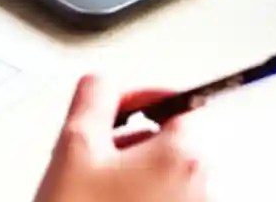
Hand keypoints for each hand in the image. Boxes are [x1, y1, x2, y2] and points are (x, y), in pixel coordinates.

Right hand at [33, 74, 207, 201]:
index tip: (115, 106)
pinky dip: (136, 197)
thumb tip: (104, 84)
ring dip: (129, 171)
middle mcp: (200, 186)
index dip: (139, 97)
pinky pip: (162, 201)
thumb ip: (93, 97)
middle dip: (128, 140)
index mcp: (182, 155)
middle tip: (92, 155)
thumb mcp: (74, 145)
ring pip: (162, 174)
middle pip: (169, 140)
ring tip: (93, 190)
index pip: (177, 102)